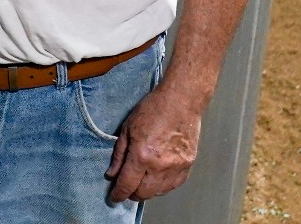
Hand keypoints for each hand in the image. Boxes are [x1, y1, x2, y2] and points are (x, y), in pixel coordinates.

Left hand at [106, 83, 202, 202]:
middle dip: (132, 194)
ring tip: (140, 182)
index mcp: (142, 156)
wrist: (181, 102)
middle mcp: (160, 166)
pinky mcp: (188, 166)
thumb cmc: (152, 110)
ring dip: (147, 191)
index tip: (113, 198)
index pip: (127, 185)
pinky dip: (162, 186)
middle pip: (143, 194)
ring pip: (159, 192)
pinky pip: (173, 185)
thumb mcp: (127, 129)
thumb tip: (111, 174)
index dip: (118, 195)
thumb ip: (119, 155)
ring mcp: (176, 168)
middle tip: (126, 187)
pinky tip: (156, 178)